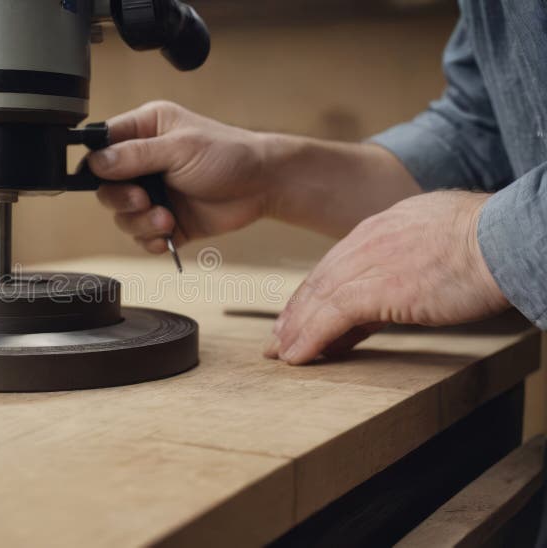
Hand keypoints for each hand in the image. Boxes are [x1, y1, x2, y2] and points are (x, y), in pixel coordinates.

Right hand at [88, 101, 276, 252]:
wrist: (263, 185)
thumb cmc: (229, 154)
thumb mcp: (179, 148)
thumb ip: (136, 155)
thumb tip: (97, 161)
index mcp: (145, 130)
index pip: (103, 145)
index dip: (98, 163)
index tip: (106, 176)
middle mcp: (145, 162)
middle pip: (106, 187)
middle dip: (121, 199)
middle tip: (143, 199)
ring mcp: (156, 193)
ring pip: (123, 216)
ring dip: (140, 223)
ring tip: (166, 219)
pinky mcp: (168, 220)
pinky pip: (143, 237)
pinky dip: (151, 240)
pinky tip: (168, 233)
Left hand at [264, 191, 509, 363]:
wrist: (506, 238)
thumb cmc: (488, 242)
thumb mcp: (438, 240)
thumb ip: (410, 258)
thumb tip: (400, 287)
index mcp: (382, 226)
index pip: (337, 263)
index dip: (316, 292)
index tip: (302, 313)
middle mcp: (367, 241)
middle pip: (320, 280)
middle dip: (296, 312)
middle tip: (278, 338)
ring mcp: (370, 263)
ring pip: (319, 300)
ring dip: (296, 330)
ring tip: (281, 355)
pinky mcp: (376, 289)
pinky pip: (330, 317)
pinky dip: (310, 338)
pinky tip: (297, 357)